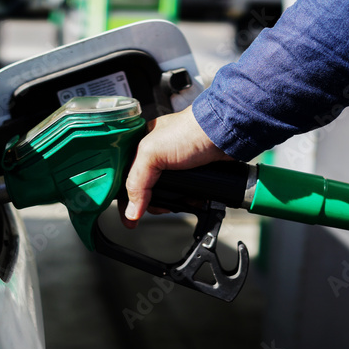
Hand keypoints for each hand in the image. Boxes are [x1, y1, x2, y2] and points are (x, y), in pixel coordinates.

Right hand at [121, 105, 231, 228]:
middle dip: (153, 202)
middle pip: (145, 189)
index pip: (125, 176)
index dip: (125, 198)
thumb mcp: (152, 153)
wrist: (224, 133)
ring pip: (166, 193)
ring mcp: (176, 165)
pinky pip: (185, 193)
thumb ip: (137, 181)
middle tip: (162, 207)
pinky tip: (192, 199)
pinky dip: (188, 199)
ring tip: (182, 200)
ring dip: (174, 202)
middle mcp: (157, 155)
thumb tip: (132, 211)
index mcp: (141, 144)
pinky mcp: (193, 172)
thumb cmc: (190, 130)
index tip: (129, 217)